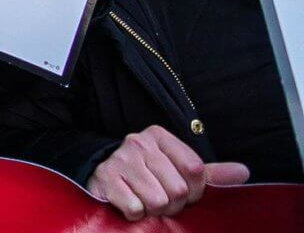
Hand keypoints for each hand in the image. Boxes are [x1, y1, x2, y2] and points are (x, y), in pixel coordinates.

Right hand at [88, 125, 249, 220]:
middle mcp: (138, 142)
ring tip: (145, 201)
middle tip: (161, 199)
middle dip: (172, 203)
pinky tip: (130, 202)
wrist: (105, 176)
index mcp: (159, 136)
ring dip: (154, 210)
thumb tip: (243, 172)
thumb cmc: (149, 174)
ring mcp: (120, 159)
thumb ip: (211, 173)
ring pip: (157, 201)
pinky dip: (135, 213)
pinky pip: (135, 208)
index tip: (183, 191)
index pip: (195, 169)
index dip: (194, 190)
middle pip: (177, 189)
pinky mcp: (105, 178)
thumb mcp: (179, 169)